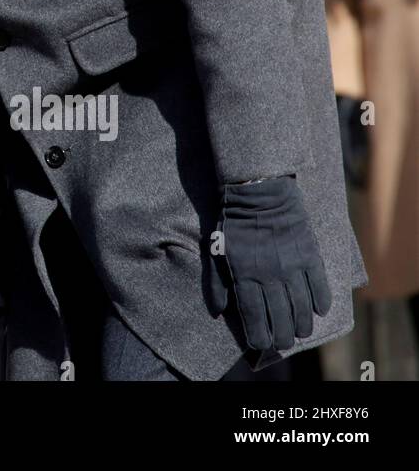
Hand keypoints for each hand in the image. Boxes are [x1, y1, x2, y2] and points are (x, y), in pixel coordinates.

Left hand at [214, 175, 331, 351]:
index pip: (253, 316)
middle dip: (281, 336)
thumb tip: (219, 310)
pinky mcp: (309, 255)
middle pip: (279, 317)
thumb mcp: (217, 251)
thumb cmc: (234, 223)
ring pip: (301, 307)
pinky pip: (320, 286)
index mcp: (244, 275)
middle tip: (283, 343)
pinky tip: (319, 310)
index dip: (258, 336)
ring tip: (301, 332)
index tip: (260, 345)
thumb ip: (217, 283)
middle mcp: (269, 275)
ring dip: (302, 324)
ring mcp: (292, 266)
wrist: (259, 192)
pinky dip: (321, 301)